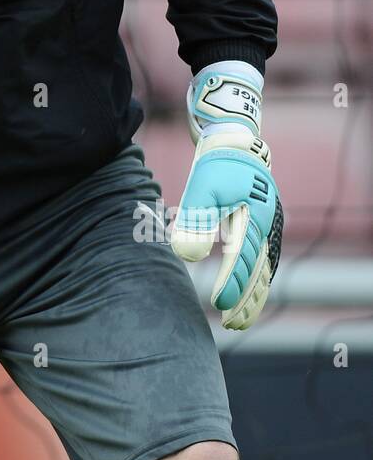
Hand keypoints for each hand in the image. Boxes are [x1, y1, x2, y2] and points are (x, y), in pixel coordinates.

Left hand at [170, 62, 283, 329]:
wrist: (233, 135)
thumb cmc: (214, 162)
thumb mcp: (201, 189)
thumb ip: (196, 222)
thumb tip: (189, 256)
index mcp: (254, 216)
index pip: (243, 260)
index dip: (233, 285)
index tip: (219, 306)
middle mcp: (268, 222)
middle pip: (261, 269)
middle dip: (247, 298)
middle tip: (231, 325)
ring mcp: (270, 221)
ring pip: (266, 265)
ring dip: (255, 291)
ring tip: (241, 317)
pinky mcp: (265, 218)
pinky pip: (265, 254)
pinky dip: (259, 275)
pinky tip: (249, 288)